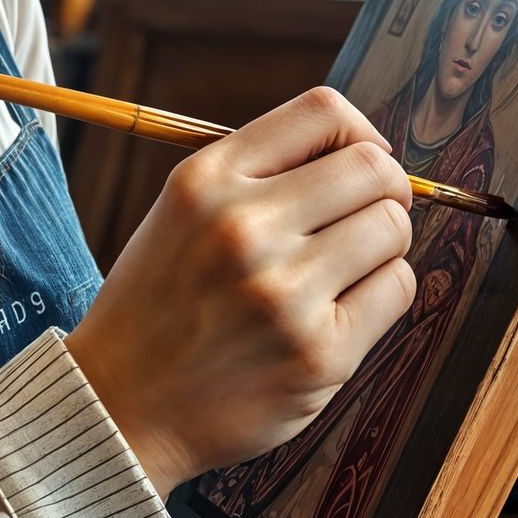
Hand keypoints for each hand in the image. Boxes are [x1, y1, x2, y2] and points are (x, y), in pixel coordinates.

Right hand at [67, 87, 415, 497]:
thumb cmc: (161, 303)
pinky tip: (341, 308)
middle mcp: (244, 226)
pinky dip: (383, 292)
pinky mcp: (319, 353)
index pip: (322, 111)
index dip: (359, 131)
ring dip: (382, 244)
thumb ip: (261, 174)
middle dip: (383, 189)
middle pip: (372, 168)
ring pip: (392, 228)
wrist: (120, 406)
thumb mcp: (182, 211)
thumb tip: (366, 153)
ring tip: (343, 268)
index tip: (358, 160)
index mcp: (206, 179)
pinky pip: (396, 289)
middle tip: (363, 219)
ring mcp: (284, 292)